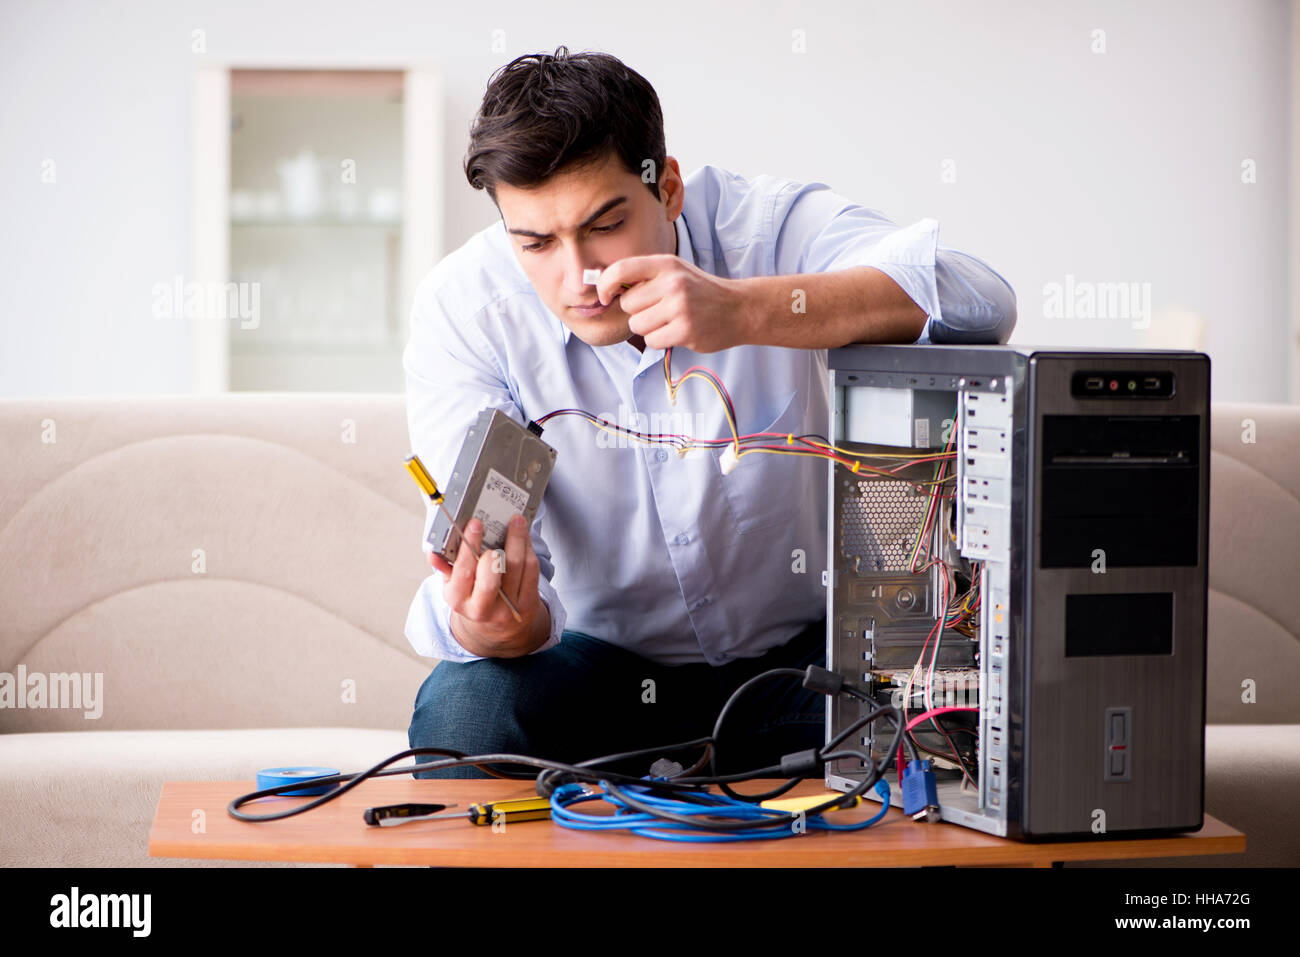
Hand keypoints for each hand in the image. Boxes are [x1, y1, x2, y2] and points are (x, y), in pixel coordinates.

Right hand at [429, 514, 548, 656]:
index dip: (470, 547)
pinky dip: (529, 550)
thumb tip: (433, 553)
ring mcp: (507, 608)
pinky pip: (532, 571)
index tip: (475, 524)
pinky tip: (524, 539)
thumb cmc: (473, 596)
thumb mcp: (455, 584)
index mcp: (458, 600)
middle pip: (492, 575)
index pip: (464, 572)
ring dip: (518, 540)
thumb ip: (445, 566)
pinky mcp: (528, 604)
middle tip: (503, 524)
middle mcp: (482, 608)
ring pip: (517, 567)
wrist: (497, 625)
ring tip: (517, 522)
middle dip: (498, 546)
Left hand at [597, 254, 752, 352]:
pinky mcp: (685, 330)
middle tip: (661, 310)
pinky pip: (652, 341)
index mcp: (666, 264)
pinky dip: (660, 340)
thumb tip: (605, 288)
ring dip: (649, 328)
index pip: (621, 269)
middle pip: (627, 304)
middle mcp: (672, 283)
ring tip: (670, 321)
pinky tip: (678, 332)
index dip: (605, 284)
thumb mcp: (675, 272)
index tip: (604, 296)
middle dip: (638, 311)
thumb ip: (645, 277)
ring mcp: (680, 307)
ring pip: (637, 325)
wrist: (739, 309)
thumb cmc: (701, 292)